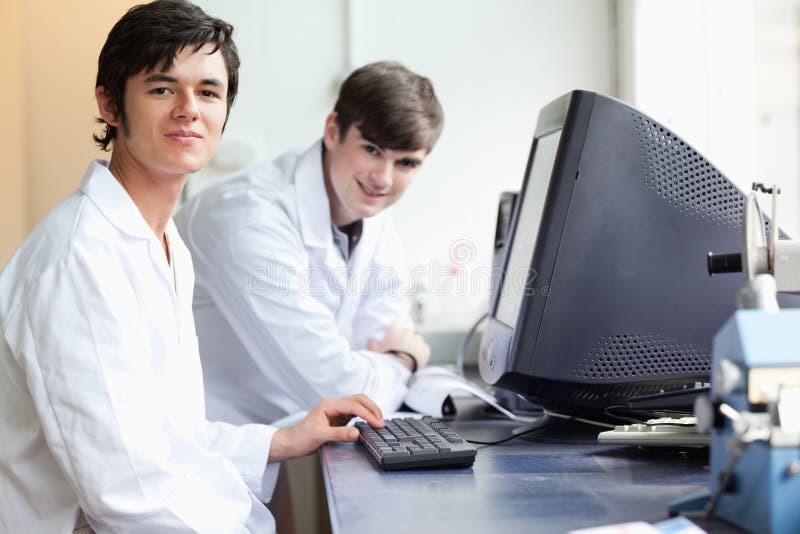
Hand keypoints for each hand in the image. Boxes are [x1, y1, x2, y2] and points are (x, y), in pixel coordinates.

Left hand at [268, 394, 383, 461]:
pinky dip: (364, 416)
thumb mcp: (320, 436)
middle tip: (381, 421)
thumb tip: (357, 433)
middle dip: (372, 409)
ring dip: (369, 411)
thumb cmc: (301, 438)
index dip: (368, 414)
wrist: (291, 443)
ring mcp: (336, 410)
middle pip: (359, 400)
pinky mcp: (338, 417)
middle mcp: (333, 405)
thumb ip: (339, 434)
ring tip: (378, 422)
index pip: (354, 405)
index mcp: (328, 405)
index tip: (377, 423)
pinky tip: (369, 423)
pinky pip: (355, 413)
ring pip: (358, 405)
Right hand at [367, 321, 430, 371]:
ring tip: (408, 355)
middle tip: (400, 349)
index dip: (395, 330)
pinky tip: (415, 359)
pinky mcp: (425, 349)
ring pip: (416, 340)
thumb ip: (372, 343)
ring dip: (413, 345)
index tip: (394, 337)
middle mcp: (408, 331)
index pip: (396, 323)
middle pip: (407, 332)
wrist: (399, 367)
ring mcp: (418, 340)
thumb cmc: (386, 357)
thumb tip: (369, 341)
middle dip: (405, 339)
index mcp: (395, 329)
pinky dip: (421, 353)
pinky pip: (424, 349)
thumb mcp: (375, 350)